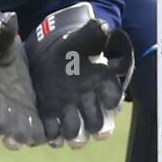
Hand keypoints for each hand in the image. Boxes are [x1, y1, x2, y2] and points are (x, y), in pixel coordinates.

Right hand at [0, 1, 45, 148]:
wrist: (3, 56)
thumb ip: (1, 32)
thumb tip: (10, 18)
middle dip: (1, 128)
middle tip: (10, 130)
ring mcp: (8, 114)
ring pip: (9, 135)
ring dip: (18, 137)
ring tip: (29, 137)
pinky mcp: (26, 117)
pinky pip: (30, 131)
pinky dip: (36, 135)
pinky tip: (46, 135)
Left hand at [25, 3, 134, 147]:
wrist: (50, 57)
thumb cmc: (72, 49)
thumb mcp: (81, 38)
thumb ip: (93, 33)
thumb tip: (104, 27)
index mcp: (102, 85)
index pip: (113, 98)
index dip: (113, 102)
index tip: (109, 102)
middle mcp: (90, 104)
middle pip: (99, 125)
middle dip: (95, 126)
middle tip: (89, 125)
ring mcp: (71, 114)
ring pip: (78, 135)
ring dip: (73, 135)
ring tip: (67, 131)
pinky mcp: (51, 118)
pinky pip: (54, 133)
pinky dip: (52, 134)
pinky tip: (48, 128)